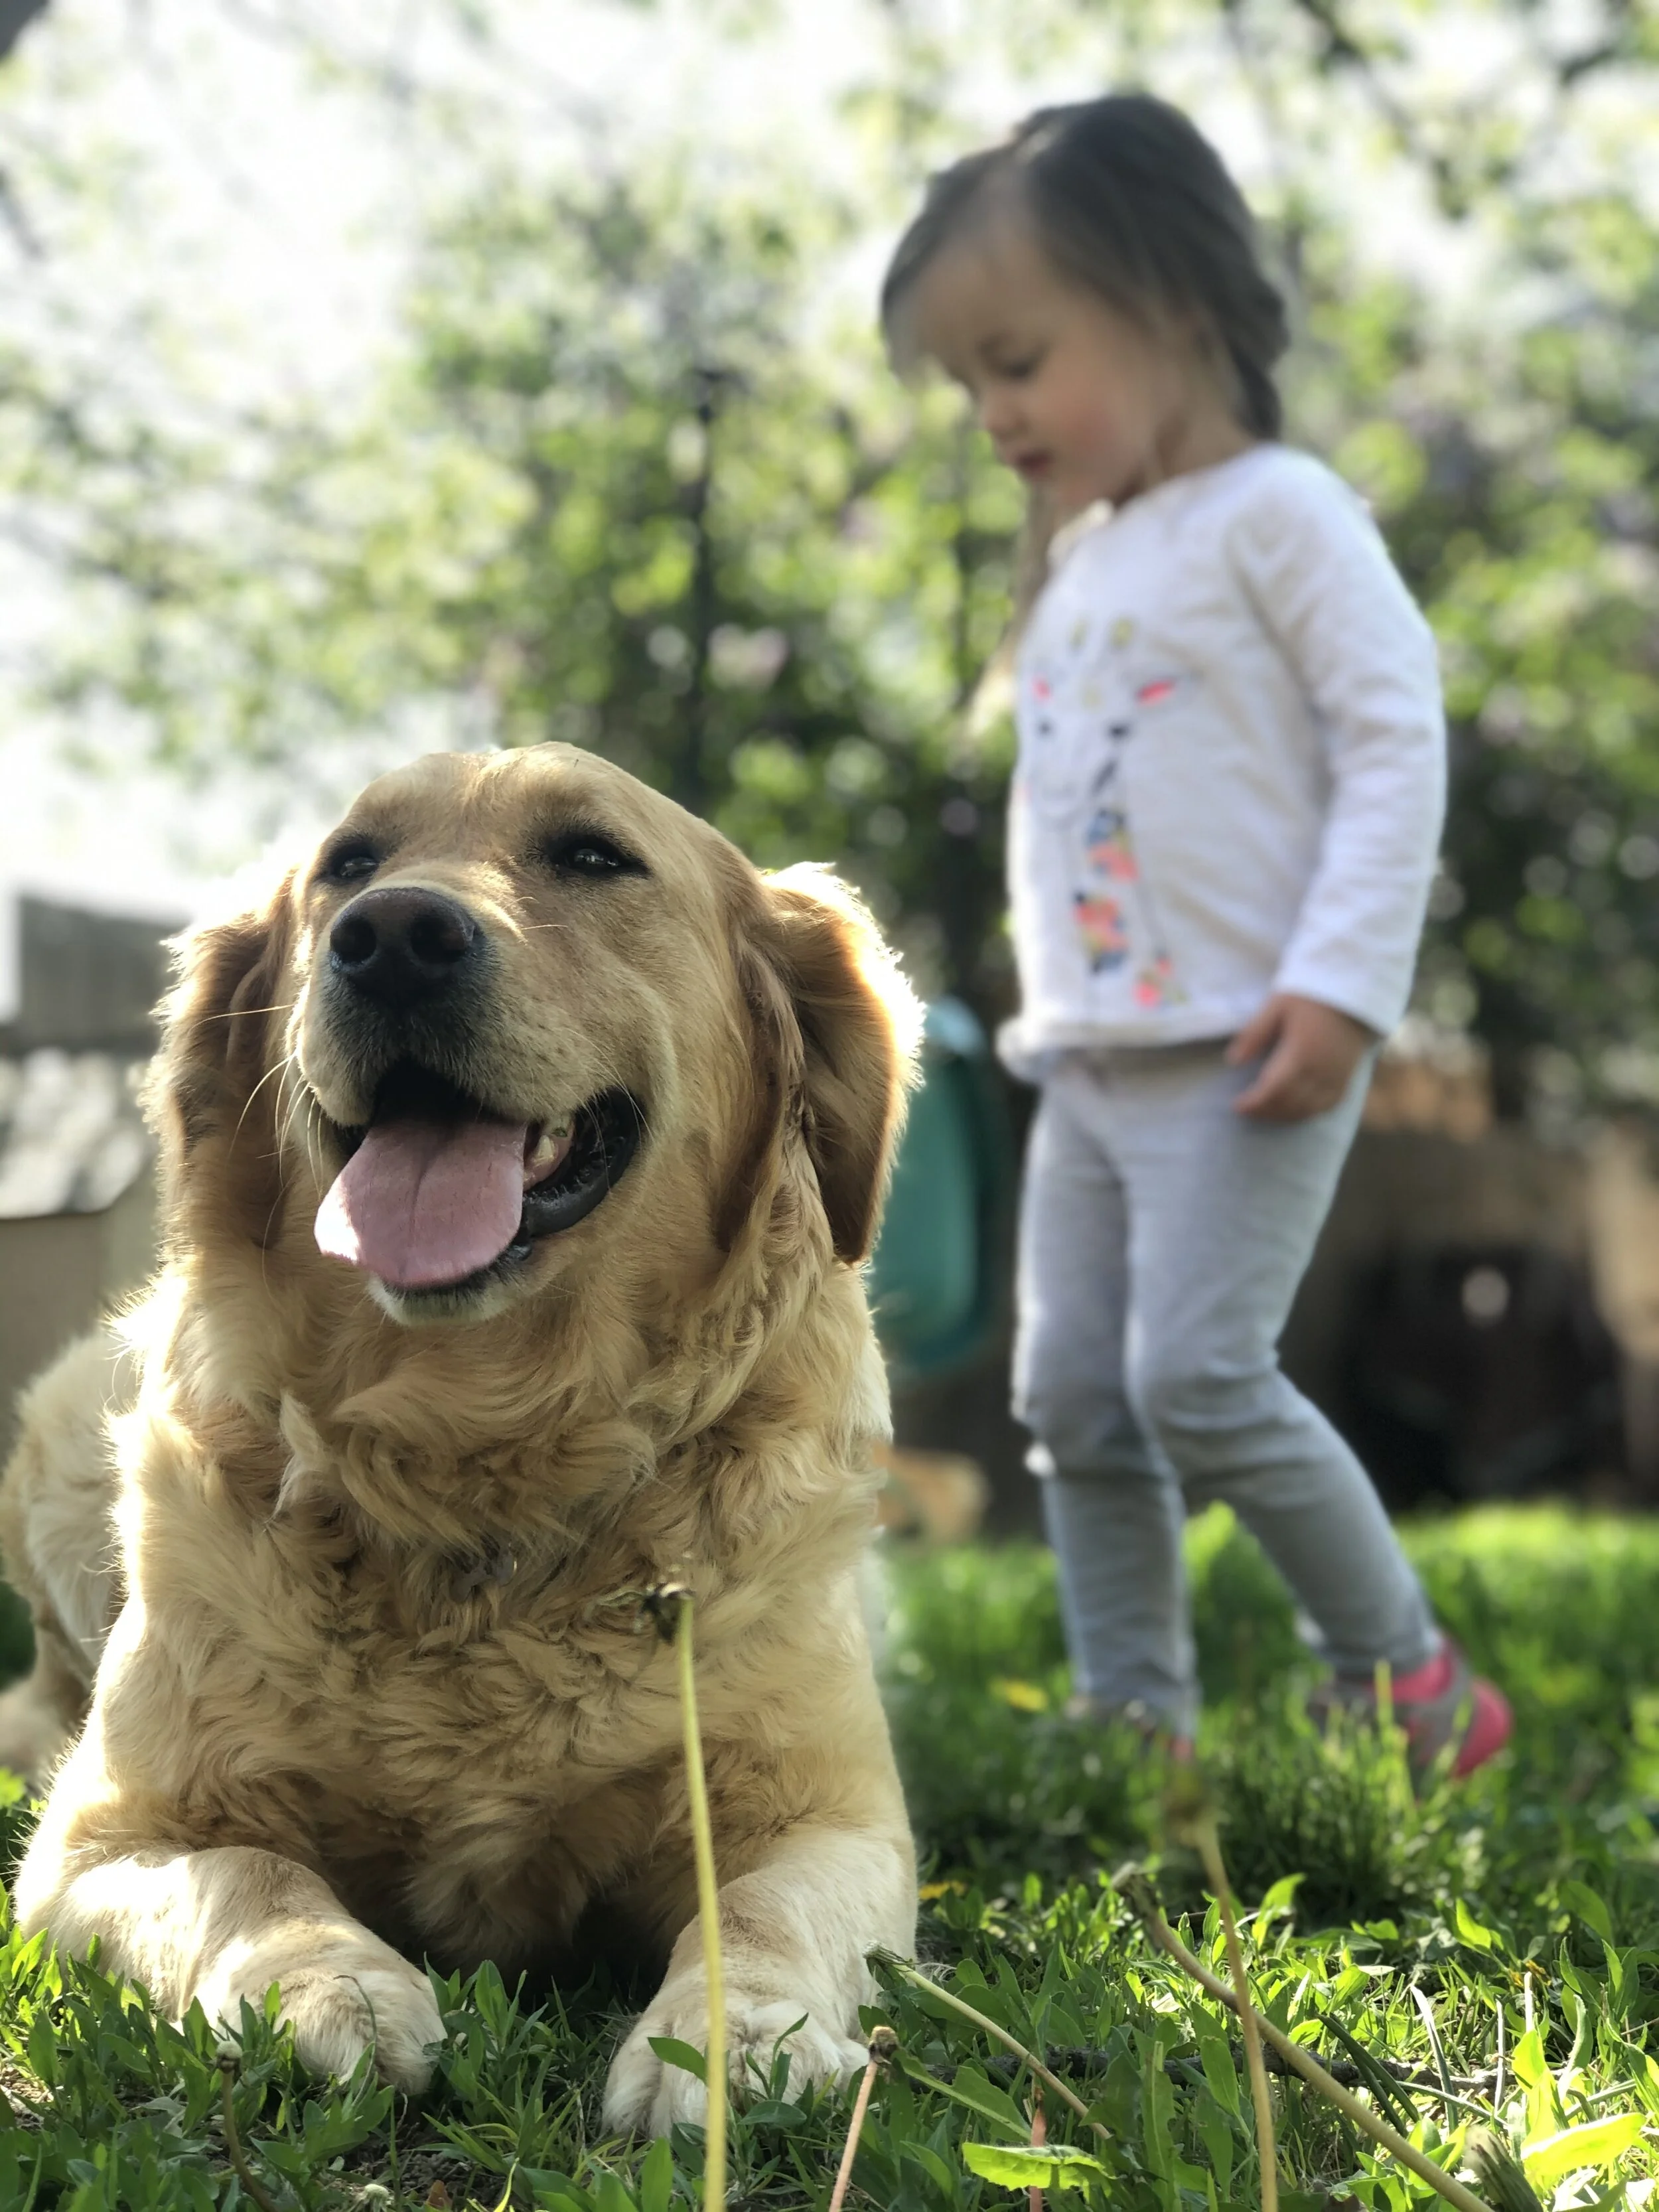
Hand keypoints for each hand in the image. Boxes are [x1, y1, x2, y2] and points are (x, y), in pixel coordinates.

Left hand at [1226, 994, 1373, 1121]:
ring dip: (1283, 1115)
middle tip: (1247, 1110)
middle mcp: (1321, 1071)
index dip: (1254, 1103)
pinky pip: (1327, 1106)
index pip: (1273, 1089)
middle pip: (1289, 1104)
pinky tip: (1293, 1110)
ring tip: (1265, 1112)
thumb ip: (1254, 1033)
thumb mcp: (1277, 1006)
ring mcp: (1336, 1078)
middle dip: (1265, 1111)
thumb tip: (1233, 1061)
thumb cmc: (1310, 997)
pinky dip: (1307, 1113)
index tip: (1237, 1106)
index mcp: (1301, 1053)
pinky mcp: (1347, 1079)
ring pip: (1308, 1109)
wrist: (1353, 993)